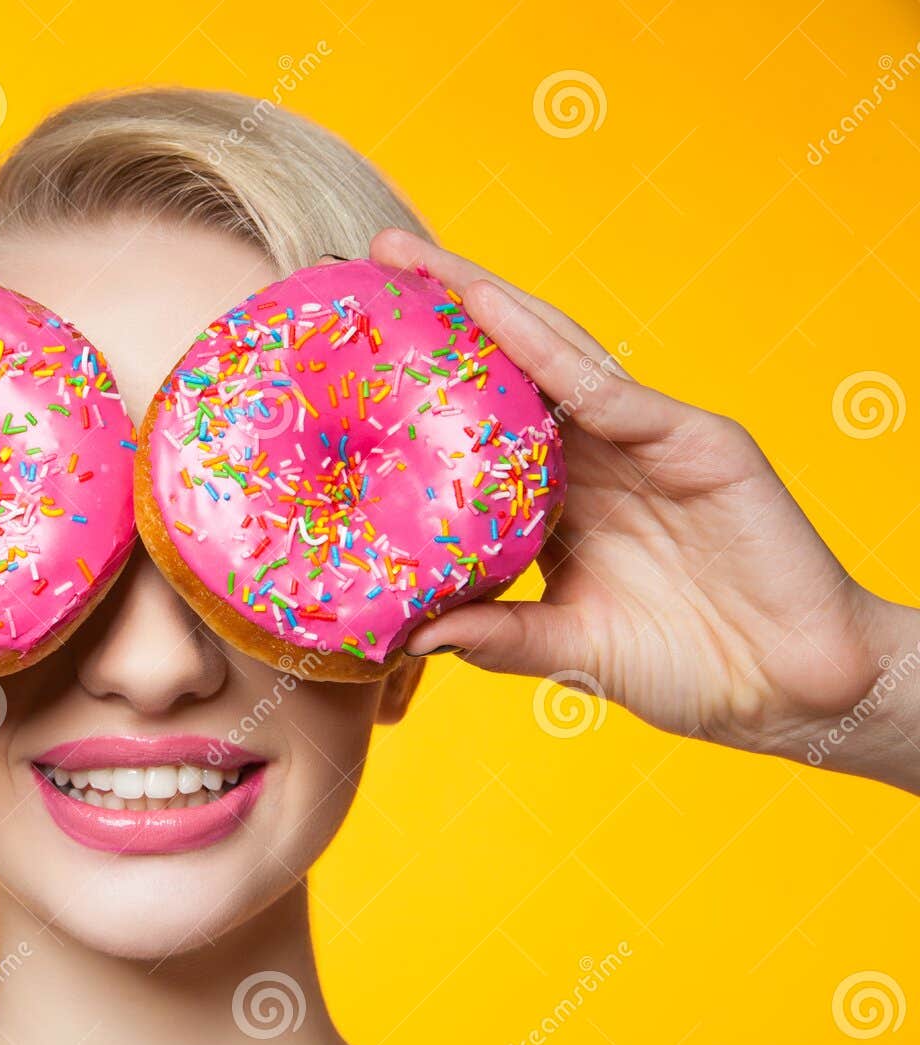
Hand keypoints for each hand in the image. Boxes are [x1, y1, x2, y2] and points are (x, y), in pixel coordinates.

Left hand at [370, 229, 918, 786]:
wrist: (791, 693)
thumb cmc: (687, 669)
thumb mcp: (568, 650)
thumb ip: (496, 637)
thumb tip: (406, 636)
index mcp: (562, 499)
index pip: (481, 423)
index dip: (423, 383)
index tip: (350, 349)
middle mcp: (596, 455)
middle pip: (510, 368)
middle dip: (444, 310)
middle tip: (371, 255)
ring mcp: (644, 439)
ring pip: (553, 355)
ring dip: (484, 300)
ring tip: (414, 257)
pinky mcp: (693, 439)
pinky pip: (608, 389)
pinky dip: (547, 347)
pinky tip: (491, 307)